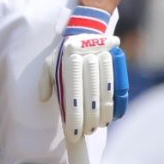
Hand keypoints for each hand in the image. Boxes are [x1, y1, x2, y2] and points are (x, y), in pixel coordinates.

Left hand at [39, 7, 128, 141]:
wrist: (87, 30)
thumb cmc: (65, 52)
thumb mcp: (50, 62)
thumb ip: (45, 81)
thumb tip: (43, 99)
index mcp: (69, 63)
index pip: (73, 96)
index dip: (74, 117)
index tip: (73, 133)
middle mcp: (87, 63)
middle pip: (90, 99)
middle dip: (88, 120)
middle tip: (86, 132)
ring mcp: (104, 63)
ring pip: (105, 96)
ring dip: (103, 115)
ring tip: (97, 127)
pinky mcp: (118, 66)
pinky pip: (119, 90)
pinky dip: (117, 106)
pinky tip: (112, 117)